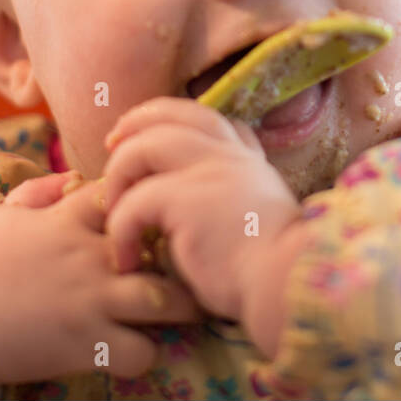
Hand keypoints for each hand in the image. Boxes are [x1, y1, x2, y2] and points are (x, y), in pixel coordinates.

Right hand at [0, 172, 204, 398]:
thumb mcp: (2, 215)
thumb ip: (39, 191)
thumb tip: (71, 176)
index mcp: (67, 220)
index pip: (126, 193)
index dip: (145, 202)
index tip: (147, 218)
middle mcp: (87, 256)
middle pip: (160, 244)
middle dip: (179, 254)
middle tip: (184, 266)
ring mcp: (90, 301)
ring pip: (164, 299)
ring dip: (179, 306)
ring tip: (181, 308)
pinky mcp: (86, 344)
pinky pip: (140, 351)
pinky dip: (145, 352)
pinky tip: (136, 346)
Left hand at [100, 97, 302, 322]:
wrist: (289, 286)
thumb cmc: (275, 270)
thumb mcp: (260, 217)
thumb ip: (235, 200)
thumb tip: (204, 210)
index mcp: (248, 160)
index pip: (209, 119)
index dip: (171, 121)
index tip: (148, 138)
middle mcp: (230, 156)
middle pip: (172, 114)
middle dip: (134, 125)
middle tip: (111, 148)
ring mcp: (209, 171)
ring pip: (144, 146)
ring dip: (119, 175)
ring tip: (113, 211)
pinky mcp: (187, 199)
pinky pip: (134, 202)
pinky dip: (120, 229)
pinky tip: (127, 257)